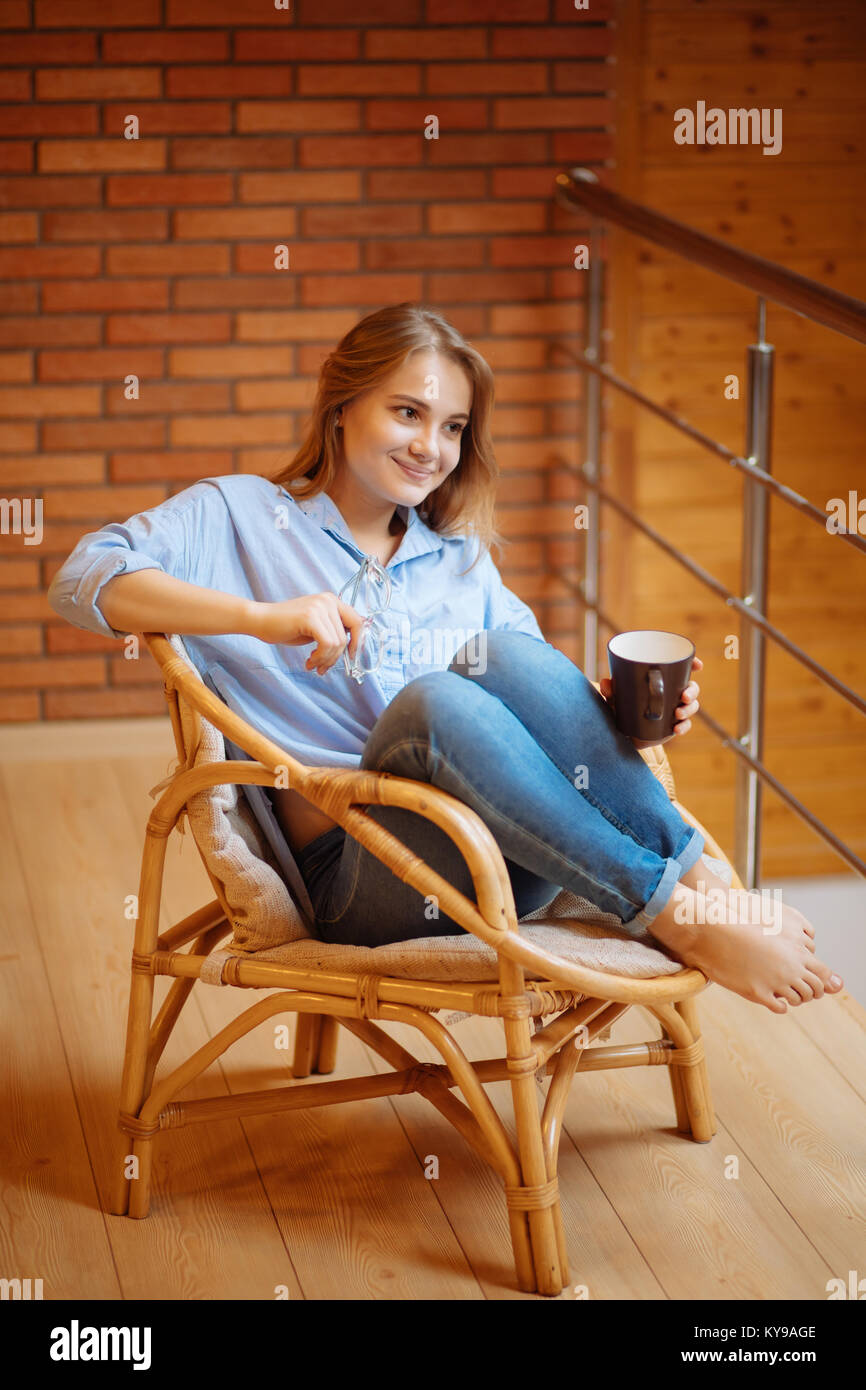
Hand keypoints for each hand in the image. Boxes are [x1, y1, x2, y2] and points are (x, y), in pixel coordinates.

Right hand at [247, 592, 365, 674]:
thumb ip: (333, 630)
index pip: (357, 622)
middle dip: (337, 657)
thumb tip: (353, 647)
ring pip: (337, 643)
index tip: (350, 657)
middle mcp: (328, 600)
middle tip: (323, 667)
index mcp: (332, 601)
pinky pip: (327, 644)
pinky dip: (320, 657)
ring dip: (325, 659)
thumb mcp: (316, 627)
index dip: (357, 643)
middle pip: (347, 636)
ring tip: (313, 665)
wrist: (261, 620)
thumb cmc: (286, 626)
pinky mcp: (310, 617)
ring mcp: (320, 607)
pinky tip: (309, 661)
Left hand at [599, 656, 702, 744]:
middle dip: (692, 691)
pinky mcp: (673, 726)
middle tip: (683, 696)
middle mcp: (672, 694)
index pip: (682, 669)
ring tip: (678, 714)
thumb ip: (611, 691)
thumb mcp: (615, 698)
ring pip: (692, 706)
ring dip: (689, 709)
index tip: (698, 665)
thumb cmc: (620, 707)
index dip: (693, 665)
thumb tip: (606, 683)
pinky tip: (676, 728)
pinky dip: (683, 727)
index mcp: (663, 681)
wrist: (620, 732)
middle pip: (691, 688)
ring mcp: (674, 710)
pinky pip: (685, 725)